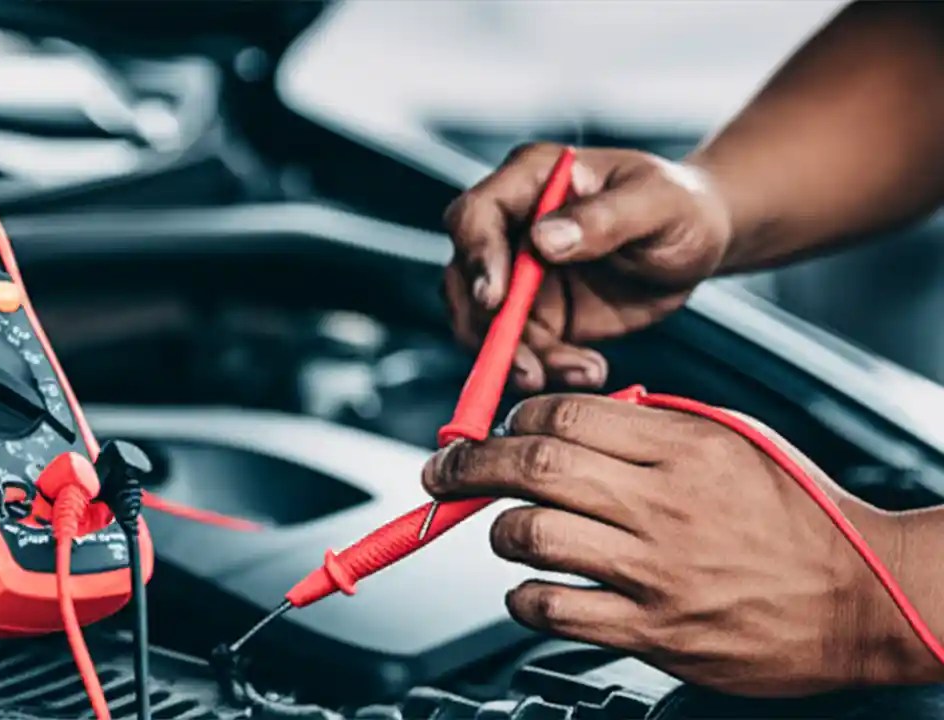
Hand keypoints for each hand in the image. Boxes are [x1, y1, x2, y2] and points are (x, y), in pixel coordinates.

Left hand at [421, 394, 935, 695]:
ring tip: (499, 528)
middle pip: (535, 467)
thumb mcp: (736, 443)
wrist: (864, 600)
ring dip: (498, 529)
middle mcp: (665, 505)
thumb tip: (571, 422)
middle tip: (443, 470)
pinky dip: (523, 596)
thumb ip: (655, 426)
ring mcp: (657, 573)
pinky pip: (555, 609)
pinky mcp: (655, 633)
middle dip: (470, 463)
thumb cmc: (800, 516)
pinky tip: (528, 588)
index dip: (514, 418)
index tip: (497, 428)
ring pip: (532, 535)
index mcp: (685, 449)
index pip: (567, 416)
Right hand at [442, 143, 732, 391]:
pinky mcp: (532, 314)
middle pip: (464, 278)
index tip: (494, 299)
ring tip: (579, 371)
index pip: (475, 216)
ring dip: (518, 357)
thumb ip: (603, 218)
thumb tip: (543, 239)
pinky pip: (519, 349)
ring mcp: (516, 273)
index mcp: (530, 179)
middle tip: (527, 367)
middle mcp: (511, 225)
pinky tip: (589, 371)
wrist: (697, 243)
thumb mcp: (658, 204)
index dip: (476, 258)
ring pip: (484, 323)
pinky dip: (546, 368)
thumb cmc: (681, 206)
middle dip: (488, 327)